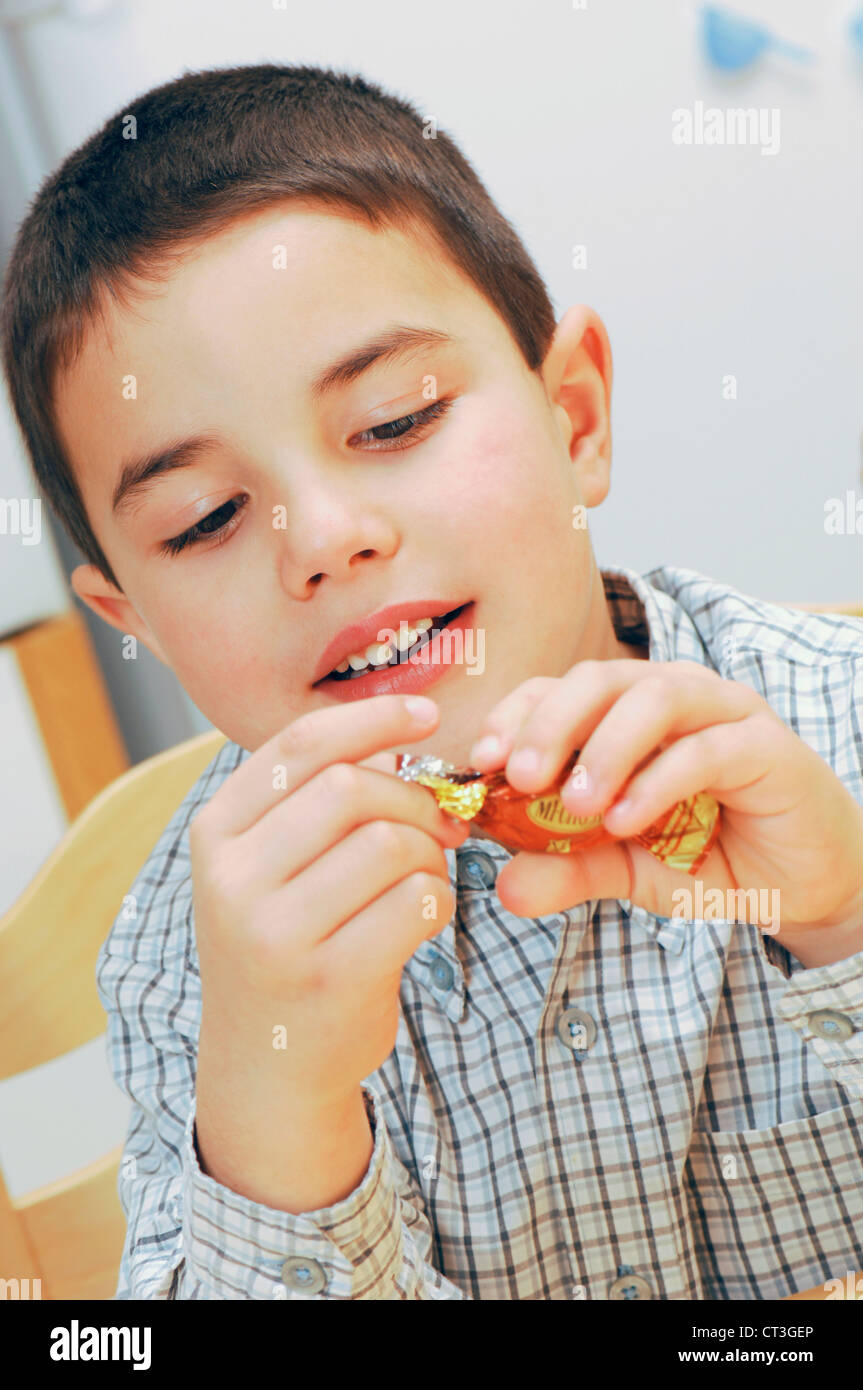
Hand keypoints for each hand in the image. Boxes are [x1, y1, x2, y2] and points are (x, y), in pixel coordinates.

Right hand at [191, 693, 468, 1122]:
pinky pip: (417, 902)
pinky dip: (438, 900)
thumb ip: (312, 803)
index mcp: (216, 835)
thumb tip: (401, 739)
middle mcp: (234, 880)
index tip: (427, 716)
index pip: (300, 746)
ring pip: (392, 843)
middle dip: (415, 800)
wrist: (267, 1067)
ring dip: (430, 856)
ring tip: (421, 879)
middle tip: (441, 827)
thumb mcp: (266, 869)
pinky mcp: (331, 979)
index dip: (373, 719)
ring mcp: (278, 933)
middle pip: (354, 788)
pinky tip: (421, 918)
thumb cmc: (283, 946)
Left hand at [468, 660, 862, 964]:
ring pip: (653, 696)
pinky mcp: (766, 745)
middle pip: (598, 678)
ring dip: (605, 747)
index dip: (516, 715)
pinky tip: (628, 820)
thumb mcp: (626, 868)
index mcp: (627, 710)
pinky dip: (659, 781)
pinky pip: (706, 748)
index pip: (558, 689)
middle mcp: (672, 695)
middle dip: (551, 722)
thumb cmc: (710, 857)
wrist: (801, 884)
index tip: (480, 760)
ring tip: (575, 804)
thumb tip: (504, 886)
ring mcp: (723, 712)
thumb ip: (568, 868)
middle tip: (518, 775)